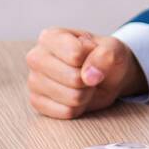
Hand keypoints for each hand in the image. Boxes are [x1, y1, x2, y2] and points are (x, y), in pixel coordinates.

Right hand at [25, 28, 147, 118]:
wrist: (104, 76)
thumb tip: (90, 76)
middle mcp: (36, 57)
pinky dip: (79, 107)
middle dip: (89, 80)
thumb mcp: (114, 49)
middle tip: (89, 73)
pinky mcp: (37, 102)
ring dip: (86, 94)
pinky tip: (75, 95)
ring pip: (71, 98)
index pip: (75, 54)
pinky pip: (67, 112)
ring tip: (83, 84)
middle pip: (73, 79)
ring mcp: (33, 81)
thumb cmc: (104, 57)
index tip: (91, 54)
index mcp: (51, 37)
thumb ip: (107, 55)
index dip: (92, 59)